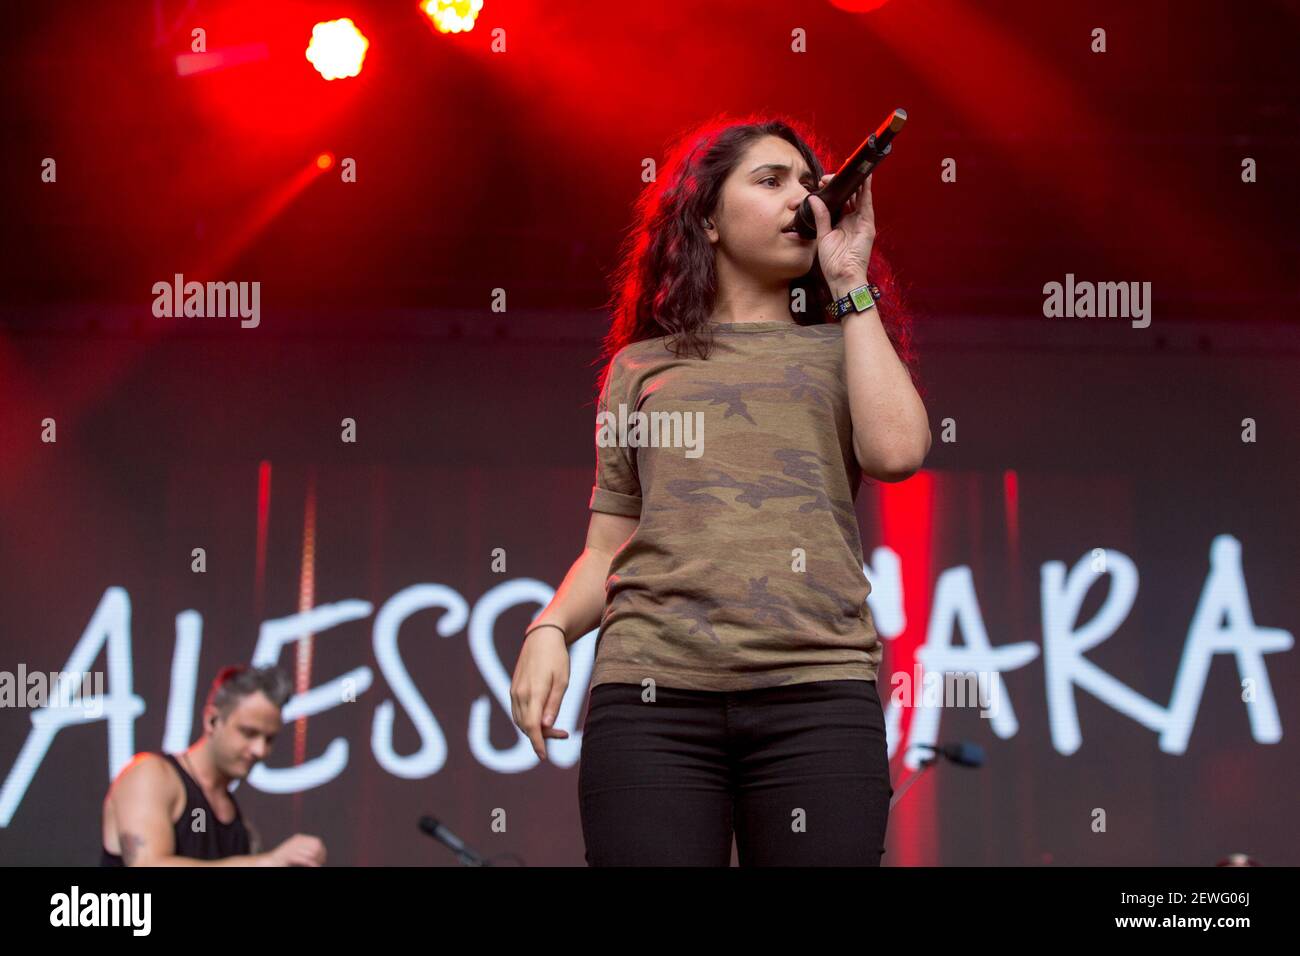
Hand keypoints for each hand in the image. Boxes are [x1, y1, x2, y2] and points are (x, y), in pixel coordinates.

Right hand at [267, 833, 326, 866]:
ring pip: (312, 853)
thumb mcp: (295, 850)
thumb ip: (305, 849)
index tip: (323, 858)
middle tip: (320, 863)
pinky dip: (311, 863)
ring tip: (316, 865)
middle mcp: (296, 841)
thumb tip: (320, 852)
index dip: (322, 850)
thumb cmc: (282, 859)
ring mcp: (292, 847)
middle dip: (320, 855)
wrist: (268, 862)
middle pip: (316, 846)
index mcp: (299, 838)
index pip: (316, 841)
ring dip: (315, 860)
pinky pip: (304, 859)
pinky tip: (313, 866)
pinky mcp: (289, 855)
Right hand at [510, 627, 571, 760]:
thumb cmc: (557, 658)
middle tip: (563, 734)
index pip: (533, 727)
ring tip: (554, 728)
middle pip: (526, 727)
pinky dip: (527, 721)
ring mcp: (514, 692)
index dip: (538, 744)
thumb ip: (554, 704)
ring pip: (520, 721)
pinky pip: (517, 712)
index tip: (544, 757)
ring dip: (534, 730)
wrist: (541, 638)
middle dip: (542, 737)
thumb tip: (546, 726)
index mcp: (534, 693)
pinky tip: (541, 719)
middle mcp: (519, 694)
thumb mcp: (563, 681)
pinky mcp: (513, 689)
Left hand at [807, 171, 875, 285]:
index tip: (821, 184)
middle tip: (830, 176)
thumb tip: (813, 200)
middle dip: (841, 185)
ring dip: (853, 183)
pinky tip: (864, 177)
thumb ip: (820, 217)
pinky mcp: (867, 224)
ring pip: (859, 196)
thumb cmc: (833, 263)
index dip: (832, 191)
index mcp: (841, 224)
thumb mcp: (823, 236)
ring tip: (848, 169)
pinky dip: (866, 189)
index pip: (838, 202)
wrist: (843, 277)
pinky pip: (867, 203)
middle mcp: (852, 221)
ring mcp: (861, 221)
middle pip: (849, 197)